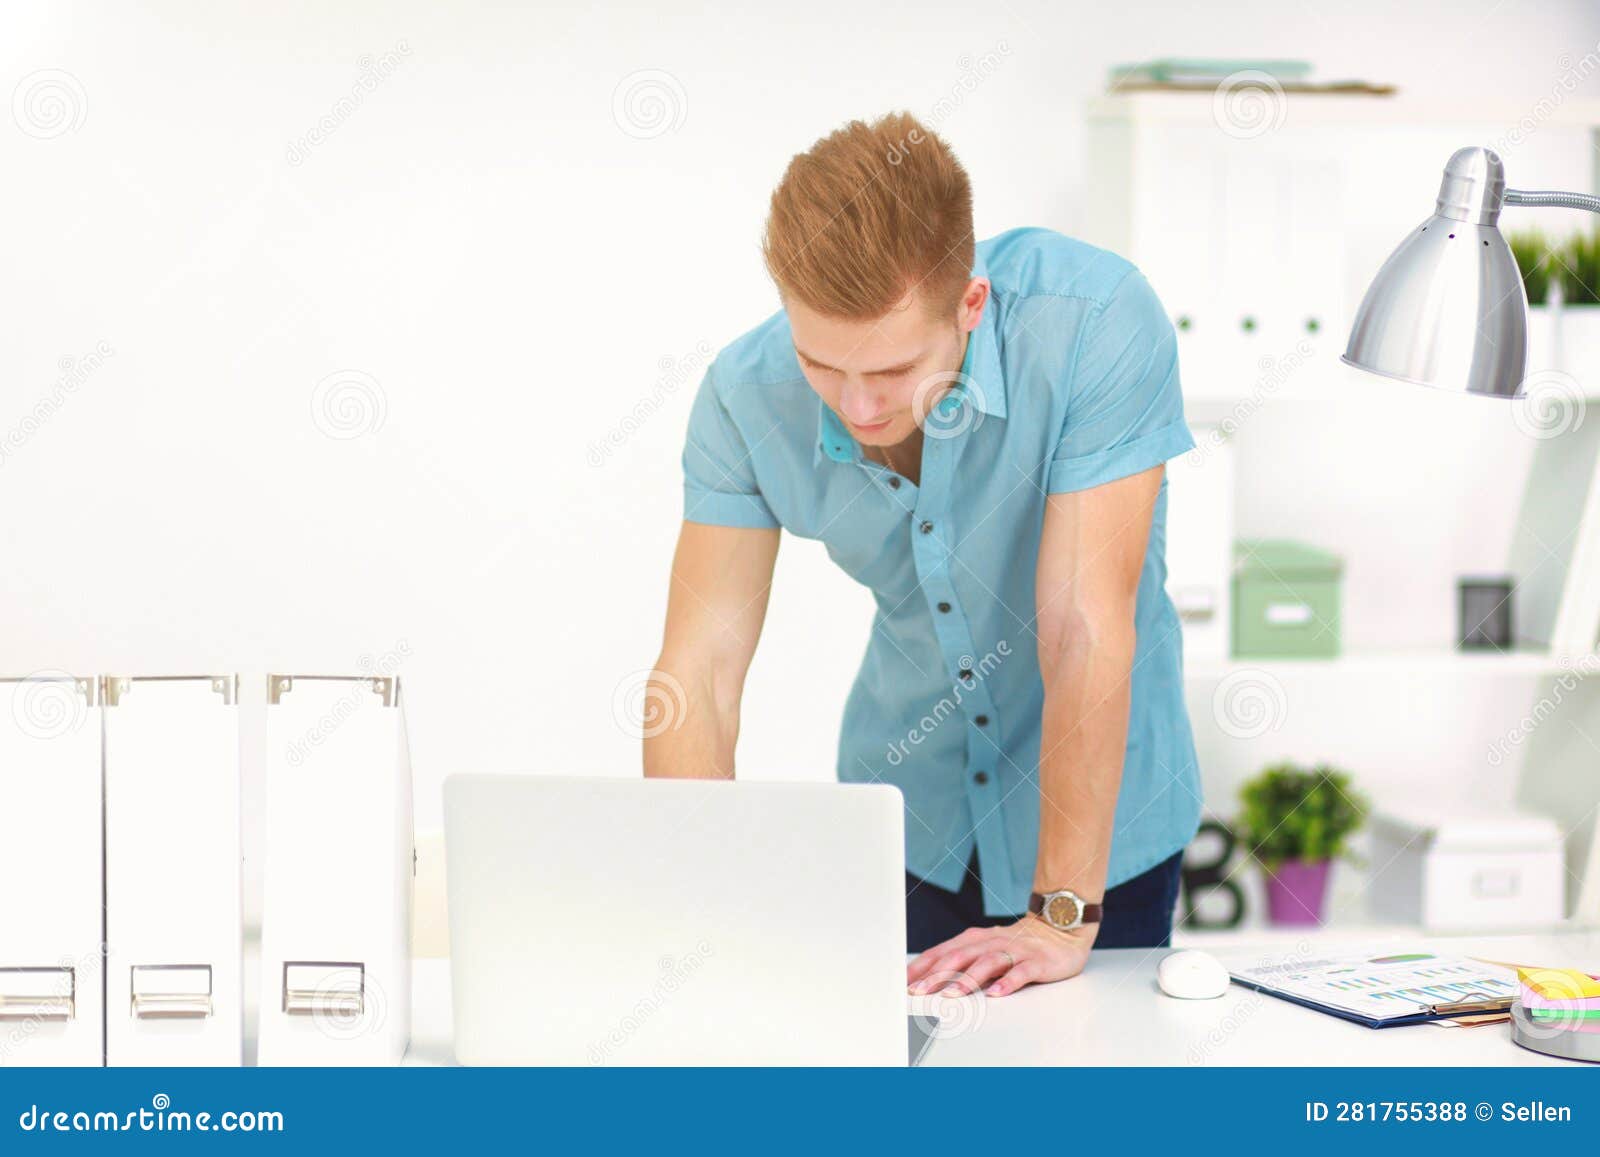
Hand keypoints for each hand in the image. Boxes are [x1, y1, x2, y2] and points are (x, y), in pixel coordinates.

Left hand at [906, 914, 1095, 997]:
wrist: (1059, 930)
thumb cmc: (1016, 944)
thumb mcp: (984, 949)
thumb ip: (961, 962)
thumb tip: (928, 980)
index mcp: (974, 939)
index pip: (942, 952)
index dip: (922, 967)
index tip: (904, 982)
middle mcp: (991, 942)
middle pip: (960, 956)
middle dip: (937, 975)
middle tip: (919, 991)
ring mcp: (1014, 950)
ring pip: (988, 962)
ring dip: (968, 978)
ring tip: (953, 994)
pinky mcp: (1036, 961)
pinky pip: (1021, 972)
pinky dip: (1008, 982)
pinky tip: (997, 994)